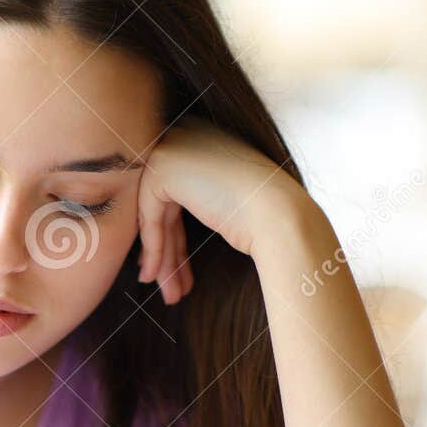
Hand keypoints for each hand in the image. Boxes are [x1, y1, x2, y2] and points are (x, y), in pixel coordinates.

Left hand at [134, 122, 309, 302]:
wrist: (278, 213)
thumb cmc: (264, 214)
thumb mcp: (222, 203)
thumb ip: (195, 202)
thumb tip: (163, 228)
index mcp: (205, 136)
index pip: (179, 193)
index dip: (174, 236)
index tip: (172, 269)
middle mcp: (186, 133)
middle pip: (166, 205)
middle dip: (169, 251)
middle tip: (169, 286)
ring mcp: (173, 146)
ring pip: (155, 213)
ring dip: (162, 257)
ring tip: (168, 293)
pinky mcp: (162, 166)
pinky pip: (148, 215)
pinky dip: (153, 247)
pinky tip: (154, 276)